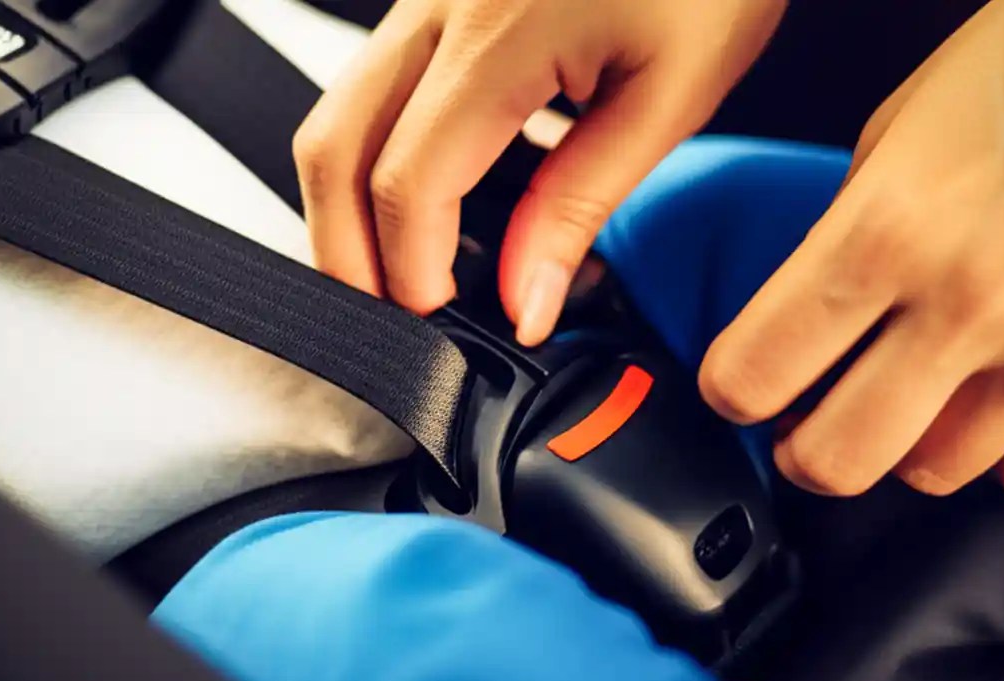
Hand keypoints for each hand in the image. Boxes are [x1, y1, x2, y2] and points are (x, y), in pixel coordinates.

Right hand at [293, 0, 786, 342]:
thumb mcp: (670, 93)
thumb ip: (581, 202)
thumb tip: (524, 301)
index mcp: (496, 34)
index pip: (407, 183)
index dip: (410, 272)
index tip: (441, 326)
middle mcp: (436, 5)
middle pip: (333, 150)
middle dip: (345, 252)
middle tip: (392, 319)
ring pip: (341, 113)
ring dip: (354, 204)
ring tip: (413, 268)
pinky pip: (379, 86)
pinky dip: (385, 154)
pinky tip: (442, 194)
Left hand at [699, 0, 1003, 499]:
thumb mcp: (889, 139)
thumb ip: (840, 242)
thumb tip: (805, 327)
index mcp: (884, 230)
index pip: (754, 372)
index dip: (731, 391)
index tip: (740, 389)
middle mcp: (967, 300)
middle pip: (836, 459)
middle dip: (803, 452)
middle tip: (808, 428)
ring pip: (934, 475)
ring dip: (909, 446)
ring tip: (920, 394)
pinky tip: (999, 402)